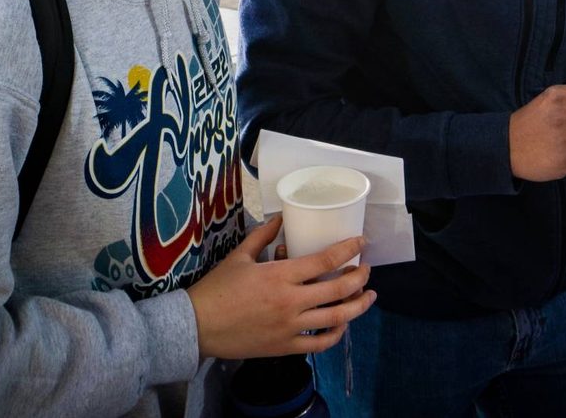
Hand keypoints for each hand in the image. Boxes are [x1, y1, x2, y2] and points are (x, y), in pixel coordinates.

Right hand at [189, 217, 374, 359]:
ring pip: (336, 318)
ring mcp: (290, 327)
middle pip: (339, 289)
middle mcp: (291, 301)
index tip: (361, 242)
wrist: (197, 326)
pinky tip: (343, 324)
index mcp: (280, 275)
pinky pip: (320, 344)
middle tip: (366, 269)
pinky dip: (336, 334)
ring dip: (358, 306)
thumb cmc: (217, 289)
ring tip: (368, 296)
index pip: (325, 259)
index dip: (349, 249)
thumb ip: (263, 236)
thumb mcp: (239, 256)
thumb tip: (281, 218)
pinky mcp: (285, 347)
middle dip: (360, 277)